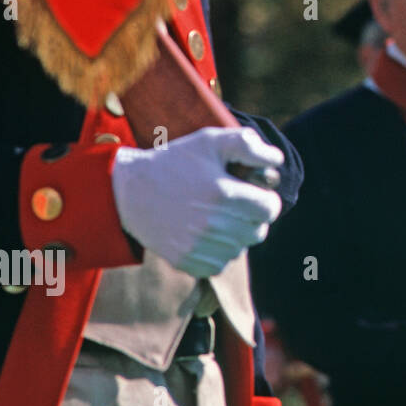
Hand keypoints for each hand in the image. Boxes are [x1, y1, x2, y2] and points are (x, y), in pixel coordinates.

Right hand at [111, 126, 284, 277]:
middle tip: (233, 204)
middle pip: (258, 231)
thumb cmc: (175, 161)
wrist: (129, 191)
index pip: (271, 209)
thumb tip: (276, 160)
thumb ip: (248, 145)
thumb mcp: (210, 140)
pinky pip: (220, 264)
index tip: (252, 194)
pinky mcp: (186, 262)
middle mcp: (213, 224)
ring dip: (235, 235)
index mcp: (224, 193)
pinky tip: (202, 233)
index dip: (266, 200)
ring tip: (214, 216)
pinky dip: (217, 252)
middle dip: (252, 217)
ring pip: (240, 249)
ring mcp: (198, 246)